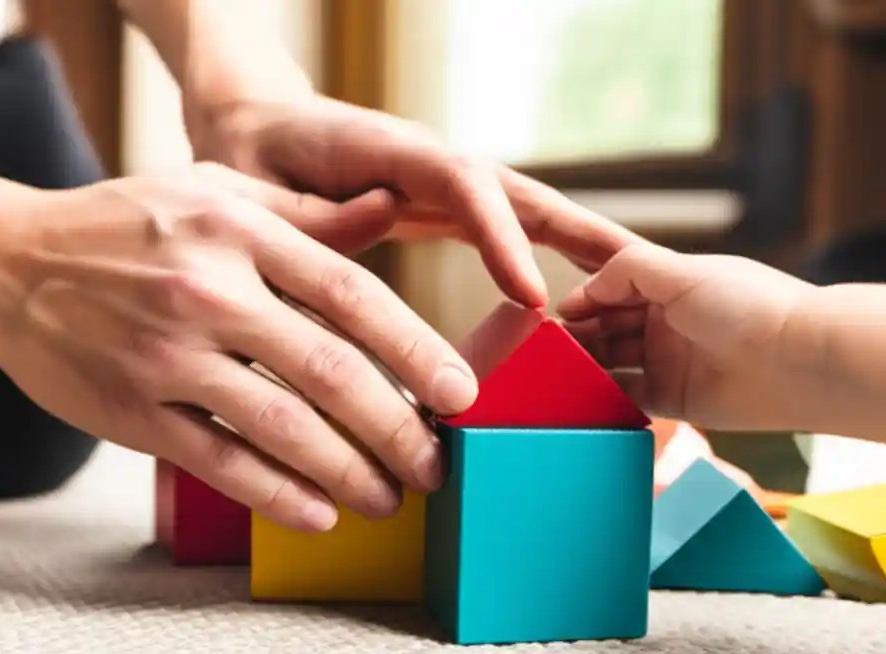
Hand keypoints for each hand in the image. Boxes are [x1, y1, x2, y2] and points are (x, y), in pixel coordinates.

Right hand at [0, 163, 476, 530]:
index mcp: (238, 229)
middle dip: (399, 429)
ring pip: (283, 427)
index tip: (461, 394)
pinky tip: (318, 513)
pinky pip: (221, 461)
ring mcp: (166, 354)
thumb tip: (390, 211)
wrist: (5, 262)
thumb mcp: (211, 192)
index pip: (352, 295)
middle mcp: (207, 290)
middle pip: (331, 370)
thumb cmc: (119, 226)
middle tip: (436, 465)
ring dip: (349, 473)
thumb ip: (302, 213)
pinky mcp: (132, 410)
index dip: (417, 350)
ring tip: (387, 498)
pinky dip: (277, 495)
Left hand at [190, 94, 653, 305]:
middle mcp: (427, 162)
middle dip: (577, 233)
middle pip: (515, 192)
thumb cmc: (249, 155)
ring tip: (636, 287)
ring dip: (577, 243)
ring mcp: (438, 182)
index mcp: (388, 149)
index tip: (531, 294)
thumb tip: (385, 215)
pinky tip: (572, 296)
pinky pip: (501, 228)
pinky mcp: (438, 204)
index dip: (500, 236)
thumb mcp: (260, 186)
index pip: (462, 183)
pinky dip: (542, 255)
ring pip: (520, 210)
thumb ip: (314, 209)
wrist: (250, 126)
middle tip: (635, 278)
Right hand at [556, 243, 815, 429]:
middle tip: (546, 347)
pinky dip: (602, 397)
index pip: (613, 287)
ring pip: (611, 362)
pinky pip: (626, 398)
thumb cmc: (749, 307)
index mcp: (670, 285)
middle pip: (607, 325)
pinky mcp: (672, 399)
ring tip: (554, 372)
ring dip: (584, 364)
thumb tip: (585, 290)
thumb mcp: (681, 270)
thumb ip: (627, 269)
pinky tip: (578, 396)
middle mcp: (667, 322)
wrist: (798, 362)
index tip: (556, 313)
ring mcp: (668, 361)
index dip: (584, 298)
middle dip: (578, 333)